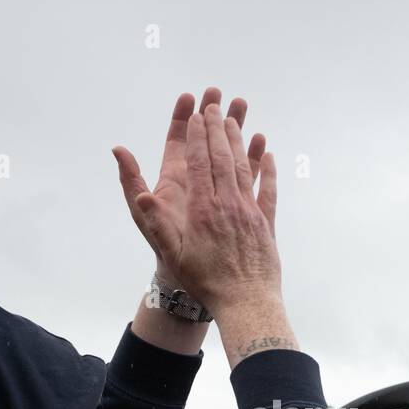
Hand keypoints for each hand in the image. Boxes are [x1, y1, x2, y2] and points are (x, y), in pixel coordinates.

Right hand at [114, 99, 281, 314]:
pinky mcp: (266, 224)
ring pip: (244, 168)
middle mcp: (227, 205)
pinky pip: (268, 191)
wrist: (245, 303)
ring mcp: (249, 212)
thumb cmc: (205, 283)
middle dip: (216, 128)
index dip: (197, 136)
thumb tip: (140, 192)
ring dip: (238, 141)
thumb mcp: (171, 254)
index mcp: (202, 209)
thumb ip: (155, 221)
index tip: (196, 116)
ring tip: (234, 118)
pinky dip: (268, 170)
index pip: (199, 163)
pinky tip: (268, 154)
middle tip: (213, 104)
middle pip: (222, 157)